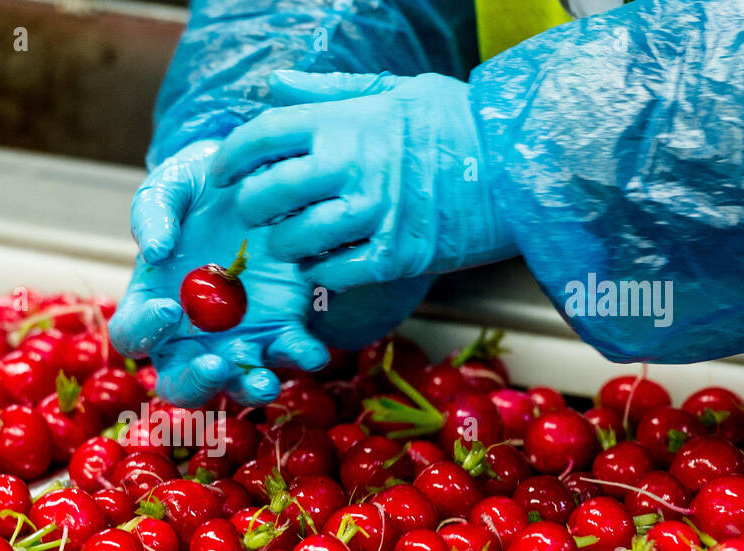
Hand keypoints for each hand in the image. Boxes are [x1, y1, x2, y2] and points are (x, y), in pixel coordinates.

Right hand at [109, 141, 330, 406]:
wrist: (260, 173)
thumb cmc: (201, 185)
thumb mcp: (173, 184)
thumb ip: (153, 211)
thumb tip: (155, 252)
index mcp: (152, 302)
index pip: (132, 335)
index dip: (144, 330)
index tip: (169, 309)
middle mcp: (192, 332)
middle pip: (181, 382)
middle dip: (198, 383)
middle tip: (216, 366)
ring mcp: (238, 334)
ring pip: (237, 382)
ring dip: (249, 387)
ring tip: (265, 380)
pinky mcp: (282, 325)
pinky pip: (289, 352)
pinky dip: (300, 357)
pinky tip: (312, 352)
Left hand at [210, 71, 517, 291]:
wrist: (523, 163)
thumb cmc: (460, 123)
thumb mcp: (396, 90)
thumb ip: (331, 92)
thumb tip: (275, 83)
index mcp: (348, 120)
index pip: (263, 136)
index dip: (230, 157)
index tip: (220, 174)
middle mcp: (353, 164)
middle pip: (266, 195)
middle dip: (250, 210)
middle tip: (255, 217)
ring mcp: (374, 212)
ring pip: (294, 241)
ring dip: (284, 248)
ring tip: (292, 243)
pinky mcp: (395, 255)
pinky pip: (332, 274)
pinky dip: (321, 274)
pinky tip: (326, 265)